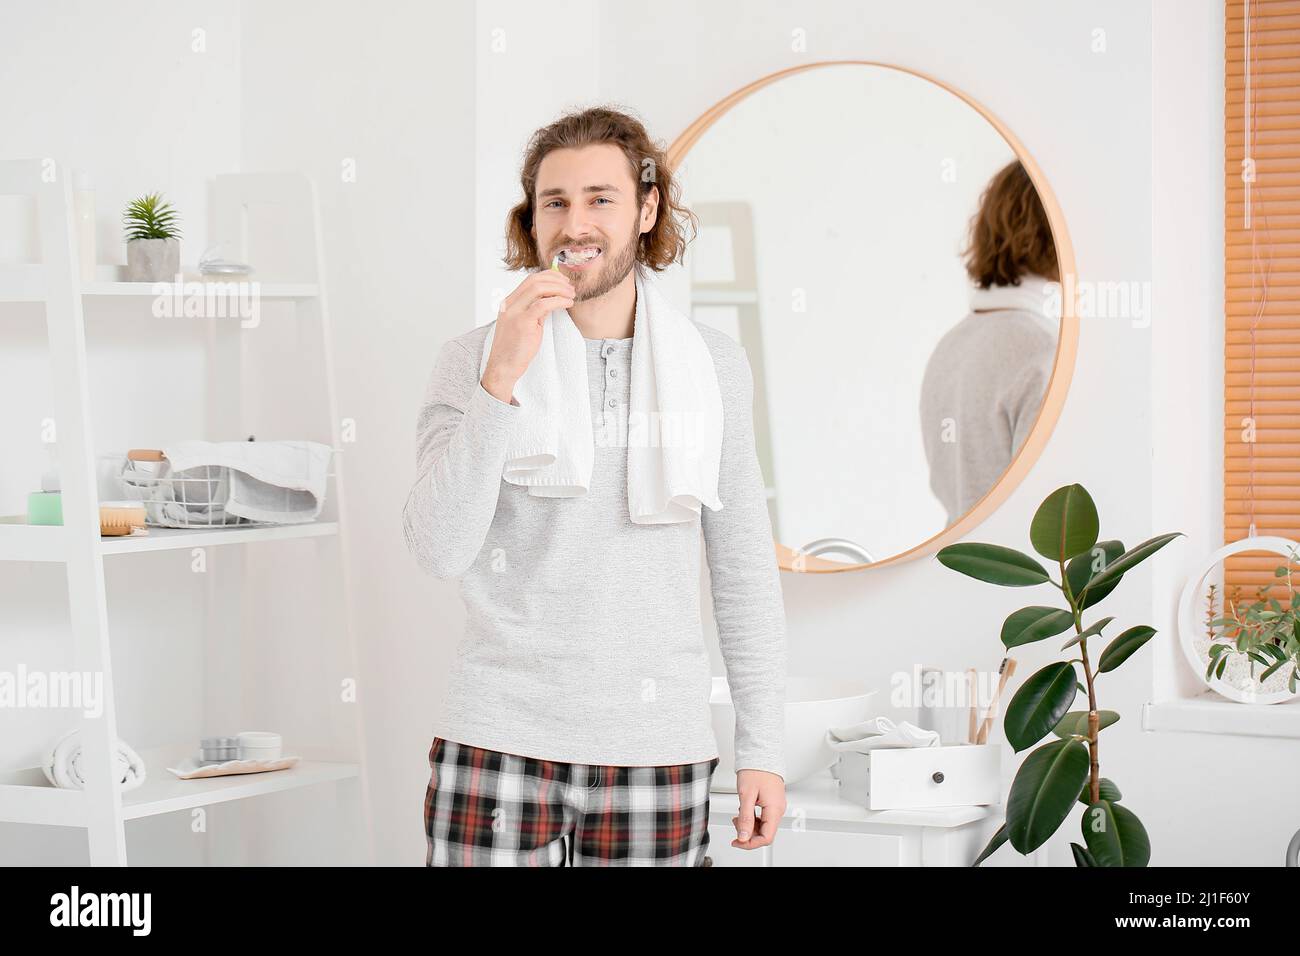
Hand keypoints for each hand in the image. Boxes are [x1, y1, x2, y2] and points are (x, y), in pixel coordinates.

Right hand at [482, 269, 574, 402]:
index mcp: (509, 303)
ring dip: (559, 289)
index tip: (563, 282)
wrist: (503, 367)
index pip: (530, 280)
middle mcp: (510, 304)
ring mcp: (515, 312)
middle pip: (535, 280)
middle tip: (570, 288)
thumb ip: (536, 311)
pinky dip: (559, 301)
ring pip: (539, 288)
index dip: (549, 277)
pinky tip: (568, 304)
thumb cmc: (515, 349)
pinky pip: (544, 304)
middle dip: (556, 280)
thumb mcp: (525, 324)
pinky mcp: (523, 322)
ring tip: (571, 296)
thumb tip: (553, 300)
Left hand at [731, 769, 784, 849]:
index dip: (750, 843)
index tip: (738, 841)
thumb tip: (743, 837)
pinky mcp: (772, 802)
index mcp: (774, 809)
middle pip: (765, 833)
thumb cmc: (755, 770)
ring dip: (749, 826)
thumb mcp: (746, 795)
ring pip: (764, 826)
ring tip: (738, 818)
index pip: (766, 837)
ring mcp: (776, 806)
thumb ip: (745, 818)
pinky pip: (764, 817)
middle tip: (735, 827)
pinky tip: (744, 813)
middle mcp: (778, 809)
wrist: (760, 754)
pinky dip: (752, 818)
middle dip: (749, 834)